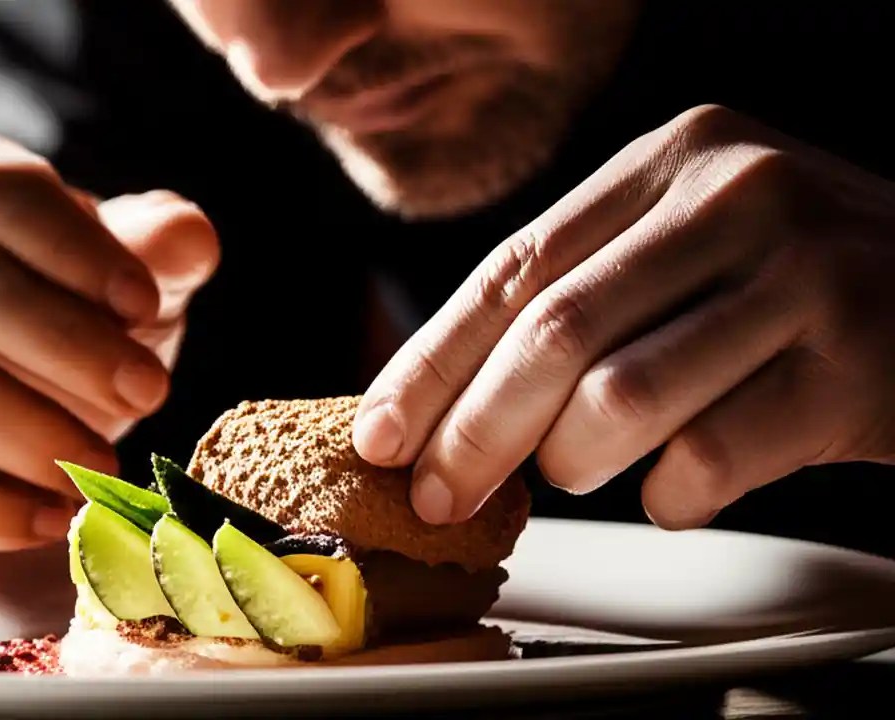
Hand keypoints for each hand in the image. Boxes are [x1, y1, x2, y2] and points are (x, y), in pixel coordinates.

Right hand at [0, 131, 218, 549]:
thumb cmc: (64, 317)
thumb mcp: (118, 275)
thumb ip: (154, 252)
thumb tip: (188, 235)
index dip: (75, 247)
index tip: (145, 305)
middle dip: (67, 344)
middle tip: (148, 393)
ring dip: (25, 430)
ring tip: (102, 466)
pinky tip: (48, 517)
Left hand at [355, 104, 894, 528]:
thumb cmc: (793, 283)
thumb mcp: (688, 243)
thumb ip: (583, 293)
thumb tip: (442, 401)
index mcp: (674, 159)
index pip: (516, 267)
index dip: (432, 361)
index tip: (381, 433)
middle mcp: (739, 198)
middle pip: (554, 333)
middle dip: (474, 433)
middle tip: (437, 497)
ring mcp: (806, 278)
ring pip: (621, 403)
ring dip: (574, 463)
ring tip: (580, 469)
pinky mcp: (855, 372)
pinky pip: (708, 463)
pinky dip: (668, 495)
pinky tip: (678, 482)